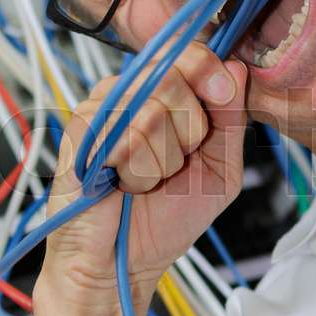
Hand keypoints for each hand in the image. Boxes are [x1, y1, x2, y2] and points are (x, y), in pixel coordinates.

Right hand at [36, 45, 247, 315]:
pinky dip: (134, 170)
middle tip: (173, 164)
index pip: (188, 53)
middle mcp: (132, 94)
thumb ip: (231, 121)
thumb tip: (236, 68)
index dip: (208, 71)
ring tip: (144, 179)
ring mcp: (102, 108)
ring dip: (159, 161)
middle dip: (188, 132)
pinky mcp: (79, 129)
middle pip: (175, 78)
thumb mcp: (219, 170)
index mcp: (165, 97)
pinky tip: (121, 183)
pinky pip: (122, 133)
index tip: (220, 94)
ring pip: (152, 109)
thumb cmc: (164, 220)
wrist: (121, 262)